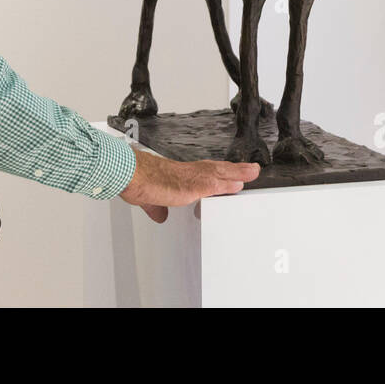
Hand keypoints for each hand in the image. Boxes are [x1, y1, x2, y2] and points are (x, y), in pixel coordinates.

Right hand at [119, 147, 259, 221]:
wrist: (131, 174)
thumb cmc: (137, 181)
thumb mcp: (151, 198)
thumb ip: (157, 207)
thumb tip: (159, 214)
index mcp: (179, 174)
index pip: (203, 171)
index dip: (217, 173)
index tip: (229, 174)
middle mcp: (188, 172)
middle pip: (217, 168)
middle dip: (234, 169)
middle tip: (251, 169)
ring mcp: (192, 177)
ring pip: (220, 172)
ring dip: (238, 173)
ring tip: (253, 172)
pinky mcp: (192, 186)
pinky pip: (216, 184)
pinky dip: (228, 184)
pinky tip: (239, 185)